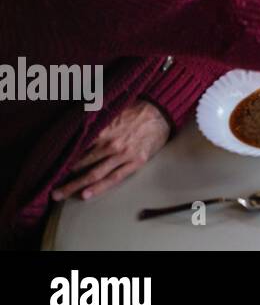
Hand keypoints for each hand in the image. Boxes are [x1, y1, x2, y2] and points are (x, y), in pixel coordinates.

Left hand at [51, 100, 169, 201]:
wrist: (162, 113)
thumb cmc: (137, 110)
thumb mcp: (114, 109)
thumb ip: (96, 118)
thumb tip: (78, 118)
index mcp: (104, 130)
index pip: (77, 148)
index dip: (63, 158)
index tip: (51, 167)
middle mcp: (110, 144)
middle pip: (82, 163)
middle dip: (64, 176)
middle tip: (51, 186)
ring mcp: (123, 155)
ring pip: (94, 173)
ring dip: (75, 185)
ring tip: (60, 194)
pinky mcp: (135, 162)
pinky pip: (114, 178)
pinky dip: (99, 187)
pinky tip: (86, 194)